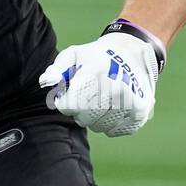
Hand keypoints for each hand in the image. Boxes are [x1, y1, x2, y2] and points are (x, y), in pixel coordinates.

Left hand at [37, 31, 159, 136]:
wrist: (132, 55)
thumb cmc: (96, 57)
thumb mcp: (74, 55)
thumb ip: (58, 68)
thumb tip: (46, 82)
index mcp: (96, 70)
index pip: (71, 104)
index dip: (65, 103)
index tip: (68, 97)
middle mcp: (116, 85)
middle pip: (84, 117)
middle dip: (79, 112)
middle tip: (84, 99)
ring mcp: (130, 100)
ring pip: (98, 126)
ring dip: (93, 119)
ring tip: (98, 102)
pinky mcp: (140, 113)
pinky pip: (114, 131)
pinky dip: (108, 124)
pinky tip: (110, 109)